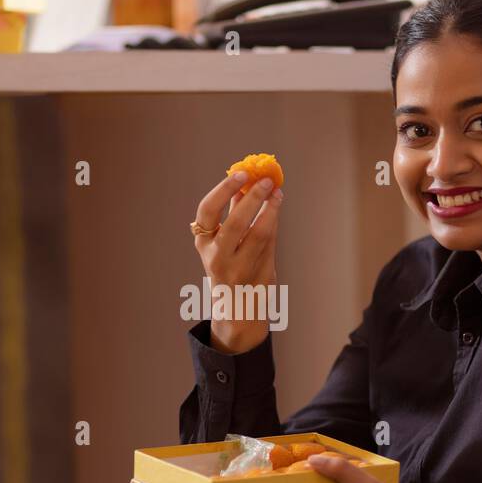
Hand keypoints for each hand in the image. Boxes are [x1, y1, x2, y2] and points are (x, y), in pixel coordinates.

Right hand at [192, 170, 283, 353]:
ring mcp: (238, 269)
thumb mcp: (224, 241)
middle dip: (253, 198)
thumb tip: (245, 181)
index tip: (242, 173)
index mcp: (204, 243)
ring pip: (258, 233)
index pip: (208, 211)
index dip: (224, 189)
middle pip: (235, 223)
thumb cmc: (230, 266)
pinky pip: (269, 243)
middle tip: (267, 181)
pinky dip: (273, 223)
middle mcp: (217, 257)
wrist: (237, 309)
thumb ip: (234, 212)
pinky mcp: (258, 275)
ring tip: (277, 193)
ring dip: (270, 209)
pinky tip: (276, 208)